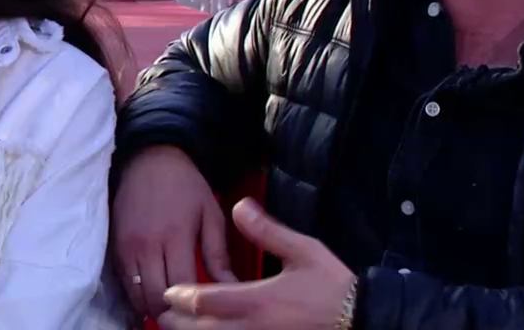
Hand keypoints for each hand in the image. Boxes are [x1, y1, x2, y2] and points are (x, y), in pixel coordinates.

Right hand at [111, 145, 238, 318]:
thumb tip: (233, 285)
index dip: (193, 307)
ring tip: (168, 312)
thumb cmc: (186, 185)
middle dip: (171, 314)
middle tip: (186, 319)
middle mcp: (147, 245)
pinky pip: (123, 284)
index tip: (204, 313)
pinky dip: (136, 296)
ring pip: (135, 295)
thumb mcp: (210, 214)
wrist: (150, 158)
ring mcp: (127, 247)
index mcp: (175, 235)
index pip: (183, 287)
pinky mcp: (114, 246)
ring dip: (151, 308)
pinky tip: (150, 299)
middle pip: (155, 297)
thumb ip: (218, 254)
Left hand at [158, 198, 356, 329]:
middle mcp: (252, 328)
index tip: (169, 293)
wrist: (361, 317)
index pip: (204, 302)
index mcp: (257, 301)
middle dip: (177, 323)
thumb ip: (266, 230)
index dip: (180, 299)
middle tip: (163, 314)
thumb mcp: (302, 250)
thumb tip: (239, 205)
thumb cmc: (331, 284)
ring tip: (179, 327)